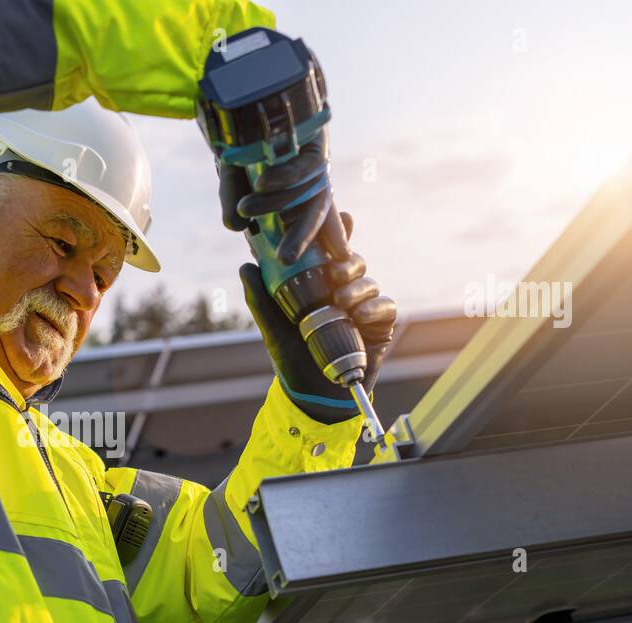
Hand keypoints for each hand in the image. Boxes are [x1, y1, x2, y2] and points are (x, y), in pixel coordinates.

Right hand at [217, 128, 349, 265]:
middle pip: (315, 213)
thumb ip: (232, 203)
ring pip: (304, 192)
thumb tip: (235, 228)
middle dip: (302, 238)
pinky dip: (282, 178)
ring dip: (273, 204)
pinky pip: (302, 166)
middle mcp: (311, 178)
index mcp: (299, 190)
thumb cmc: (243, 138)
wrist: (249, 91)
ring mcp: (313, 160)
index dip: (327, 239)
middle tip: (285, 259)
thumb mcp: (233, 176)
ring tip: (246, 208)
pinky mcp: (311, 140)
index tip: (335, 258)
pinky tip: (262, 183)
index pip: (315, 220)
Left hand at [240, 212, 396, 423]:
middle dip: (346, 261)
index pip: (329, 253)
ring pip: (368, 283)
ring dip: (357, 287)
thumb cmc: (292, 360)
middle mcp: (343, 291)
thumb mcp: (272, 330)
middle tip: (334, 271)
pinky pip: (385, 307)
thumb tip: (246, 267)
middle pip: (353, 261)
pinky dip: (374, 308)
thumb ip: (261, 300)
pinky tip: (359, 315)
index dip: (337, 233)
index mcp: (319, 285)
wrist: (313, 396)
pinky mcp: (380, 327)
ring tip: (340, 299)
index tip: (339, 218)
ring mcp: (363, 308)